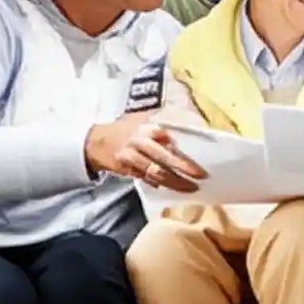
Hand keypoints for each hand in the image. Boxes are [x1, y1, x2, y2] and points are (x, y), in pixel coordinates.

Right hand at [84, 119, 207, 192]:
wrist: (98, 141)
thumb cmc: (127, 127)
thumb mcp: (146, 116)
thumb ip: (168, 118)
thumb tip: (197, 122)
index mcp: (150, 125)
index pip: (173, 136)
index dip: (188, 145)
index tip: (205, 151)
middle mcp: (142, 139)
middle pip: (166, 156)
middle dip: (185, 167)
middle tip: (202, 176)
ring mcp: (133, 155)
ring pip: (157, 172)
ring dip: (176, 181)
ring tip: (192, 187)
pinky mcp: (127, 168)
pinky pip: (147, 178)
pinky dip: (160, 183)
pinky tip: (173, 188)